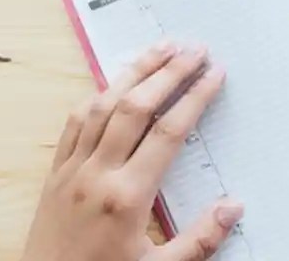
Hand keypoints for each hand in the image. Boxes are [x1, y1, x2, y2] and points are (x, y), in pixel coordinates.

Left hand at [22, 43, 240, 260]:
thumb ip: (200, 240)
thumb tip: (233, 206)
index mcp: (128, 198)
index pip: (169, 133)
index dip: (195, 98)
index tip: (214, 74)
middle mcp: (97, 175)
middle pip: (136, 107)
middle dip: (168, 72)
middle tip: (194, 49)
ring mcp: (72, 171)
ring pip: (102, 106)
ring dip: (133, 73)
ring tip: (159, 49)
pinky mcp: (55, 175)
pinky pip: (74, 124)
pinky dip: (96, 98)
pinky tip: (113, 85)